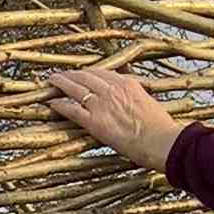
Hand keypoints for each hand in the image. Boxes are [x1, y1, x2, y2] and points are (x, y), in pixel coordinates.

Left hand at [41, 65, 190, 172]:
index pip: (103, 73)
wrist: (161, 141)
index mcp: (128, 85)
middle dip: (72, 74)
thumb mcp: (151, 102)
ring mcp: (102, 104)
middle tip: (62, 74)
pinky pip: (71, 109)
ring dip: (61, 83)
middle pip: (85, 76)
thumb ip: (139, 94)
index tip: (82, 73)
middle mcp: (112, 90)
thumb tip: (138, 90)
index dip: (89, 72)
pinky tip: (52, 103)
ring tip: (51, 81)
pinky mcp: (94, 121)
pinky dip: (60, 105)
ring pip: (75, 88)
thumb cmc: (161, 128)